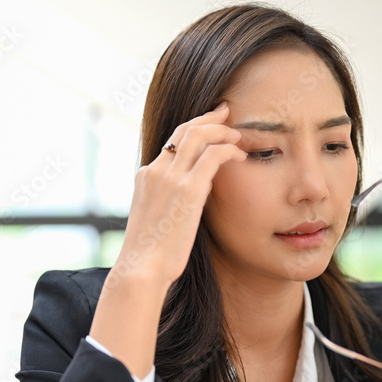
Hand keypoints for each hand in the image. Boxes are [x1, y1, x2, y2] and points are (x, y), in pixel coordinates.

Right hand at [112, 102, 244, 292]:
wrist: (141, 269)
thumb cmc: (150, 256)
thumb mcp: (154, 222)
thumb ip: (167, 205)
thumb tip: (185, 206)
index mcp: (146, 177)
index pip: (170, 142)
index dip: (192, 129)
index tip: (209, 124)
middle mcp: (156, 171)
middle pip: (184, 130)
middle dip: (208, 118)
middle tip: (226, 113)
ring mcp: (170, 178)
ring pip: (199, 135)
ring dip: (221, 130)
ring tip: (238, 135)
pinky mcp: (188, 190)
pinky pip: (213, 156)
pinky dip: (229, 150)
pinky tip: (241, 155)